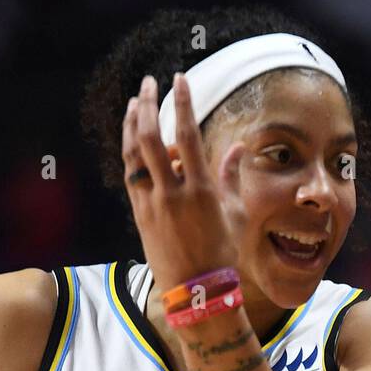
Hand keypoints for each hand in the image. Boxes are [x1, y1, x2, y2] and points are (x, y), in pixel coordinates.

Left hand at [122, 73, 246, 297]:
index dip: (183, 104)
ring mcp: (152, 203)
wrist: (197, 292)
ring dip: (133, 123)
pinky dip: (131, 150)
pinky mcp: (140, 213)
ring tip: (137, 102)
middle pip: (153, 138)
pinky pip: (131, 173)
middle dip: (149, 105)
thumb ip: (232, 177)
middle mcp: (173, 194)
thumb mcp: (234, 215)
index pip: (188, 136)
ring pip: (134, 153)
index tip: (180, 79)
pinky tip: (133, 136)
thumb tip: (238, 147)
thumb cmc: (222, 254)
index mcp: (201, 192)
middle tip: (150, 84)